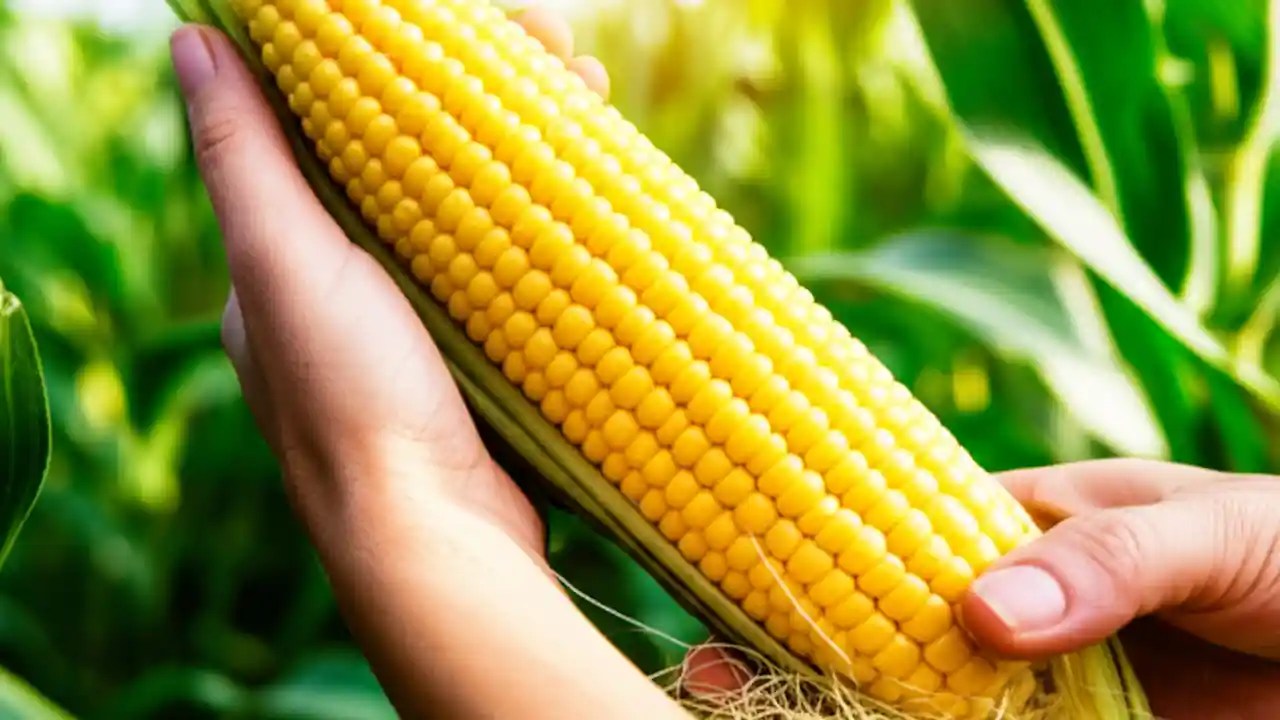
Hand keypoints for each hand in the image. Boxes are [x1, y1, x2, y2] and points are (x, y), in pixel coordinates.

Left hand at [170, 7, 675, 719]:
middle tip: (556, 48)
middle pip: (418, 159)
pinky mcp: (488, 355)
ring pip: (477, 205)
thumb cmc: (352, 406)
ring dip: (530, 141)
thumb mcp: (285, 269)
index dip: (393, 65)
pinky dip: (551, 212)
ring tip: (588, 88)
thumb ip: (244, 159)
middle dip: (484, 93)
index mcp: (289, 261)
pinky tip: (594, 180)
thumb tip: (193, 40)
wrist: (438, 542)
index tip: (462, 22)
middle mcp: (351, 290)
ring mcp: (426, 326)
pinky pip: (515, 261)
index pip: (338, 131)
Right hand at [684, 460, 1279, 719]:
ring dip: (850, 705)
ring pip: (931, 700)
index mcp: (1032, 526)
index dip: (825, 555)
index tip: (742, 578)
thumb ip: (1101, 562)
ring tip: (757, 712)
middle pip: (897, 628)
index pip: (907, 535)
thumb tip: (979, 612)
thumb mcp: (1205, 535)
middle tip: (713, 675)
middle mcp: (1025, 606)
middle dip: (808, 647)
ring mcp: (1053, 684)